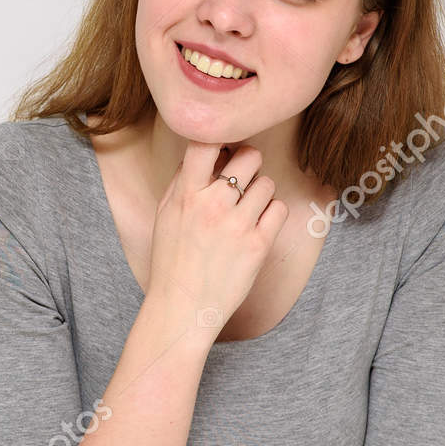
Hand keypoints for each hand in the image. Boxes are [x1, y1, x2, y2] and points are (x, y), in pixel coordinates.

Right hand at [146, 141, 287, 329]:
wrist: (182, 309)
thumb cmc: (171, 262)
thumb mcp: (165, 216)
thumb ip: (183, 181)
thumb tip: (205, 152)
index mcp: (186, 195)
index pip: (205, 142)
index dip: (221, 136)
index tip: (223, 147)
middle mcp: (212, 205)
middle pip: (250, 156)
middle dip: (250, 163)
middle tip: (243, 179)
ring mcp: (238, 225)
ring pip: (267, 183)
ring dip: (261, 193)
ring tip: (247, 211)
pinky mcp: (258, 245)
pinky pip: (279, 209)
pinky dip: (272, 214)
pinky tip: (258, 226)